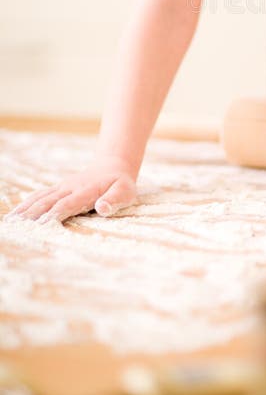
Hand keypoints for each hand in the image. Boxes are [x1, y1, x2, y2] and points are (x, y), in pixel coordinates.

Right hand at [6, 156, 136, 223]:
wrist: (113, 167)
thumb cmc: (120, 185)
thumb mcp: (125, 192)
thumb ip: (114, 200)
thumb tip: (102, 208)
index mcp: (86, 190)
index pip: (68, 203)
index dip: (55, 214)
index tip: (41, 225)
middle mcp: (70, 187)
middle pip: (49, 201)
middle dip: (34, 213)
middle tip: (19, 227)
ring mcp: (62, 187)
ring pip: (41, 197)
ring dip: (26, 209)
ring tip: (11, 222)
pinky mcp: (58, 188)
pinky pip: (40, 195)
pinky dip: (26, 204)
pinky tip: (15, 214)